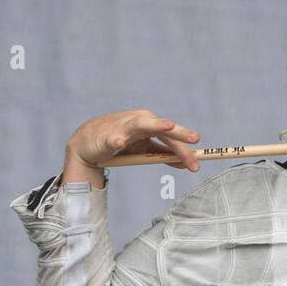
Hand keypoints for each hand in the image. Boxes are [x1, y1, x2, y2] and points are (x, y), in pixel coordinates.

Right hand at [63, 109, 200, 183]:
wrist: (89, 143)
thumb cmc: (121, 143)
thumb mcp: (145, 150)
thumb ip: (163, 154)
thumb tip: (185, 163)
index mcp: (150, 125)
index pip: (171, 137)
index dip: (184, 150)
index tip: (196, 164)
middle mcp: (140, 121)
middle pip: (162, 128)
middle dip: (178, 134)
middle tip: (195, 139)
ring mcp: (124, 126)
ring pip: (141, 125)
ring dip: (155, 124)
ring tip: (168, 126)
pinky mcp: (108, 136)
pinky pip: (113, 138)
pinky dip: (117, 139)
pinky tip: (120, 142)